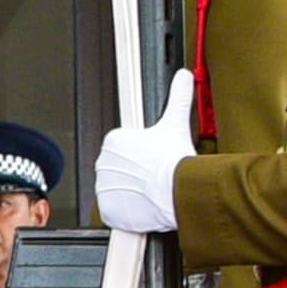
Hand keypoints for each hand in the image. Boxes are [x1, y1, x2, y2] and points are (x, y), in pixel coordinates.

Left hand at [90, 70, 196, 234]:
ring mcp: (103, 188)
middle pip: (120, 170)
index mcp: (113, 141)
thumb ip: (178, 96)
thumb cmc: (174, 161)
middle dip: (136, 173)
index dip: (142, 155)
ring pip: (118, 190)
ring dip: (132, 192)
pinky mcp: (108, 210)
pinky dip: (127, 211)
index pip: (124, 149)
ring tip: (152, 191)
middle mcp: (102, 163)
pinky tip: (143, 205)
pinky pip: (116, 211)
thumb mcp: (176, 121)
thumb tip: (184, 76)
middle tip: (155, 175)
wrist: (175, 191)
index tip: (154, 159)